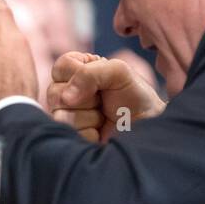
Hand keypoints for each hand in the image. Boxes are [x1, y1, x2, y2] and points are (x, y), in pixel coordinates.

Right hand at [47, 51, 165, 142]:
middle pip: (56, 94)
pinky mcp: (70, 137)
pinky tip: (100, 132)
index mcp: (74, 71)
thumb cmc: (134, 96)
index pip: (60, 66)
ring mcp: (64, 116)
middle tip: (103, 101)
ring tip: (103, 117)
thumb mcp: (118, 71)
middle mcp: (64, 92)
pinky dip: (91, 134)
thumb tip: (65, 99)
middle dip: (88, 99)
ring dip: (91, 118)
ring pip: (62, 116)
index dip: (81, 74)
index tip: (101, 81)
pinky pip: (71, 135)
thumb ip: (89, 73)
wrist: (147, 127)